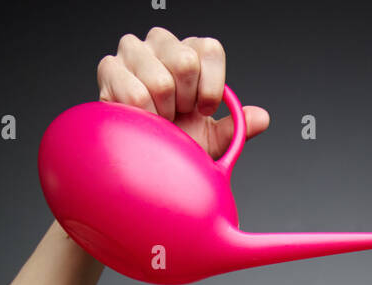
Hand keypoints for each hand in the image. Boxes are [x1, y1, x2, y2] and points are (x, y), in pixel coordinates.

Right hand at [97, 28, 269, 156]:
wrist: (141, 155)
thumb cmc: (173, 139)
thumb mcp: (210, 137)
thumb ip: (237, 126)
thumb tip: (262, 118)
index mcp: (188, 50)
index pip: (210, 49)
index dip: (211, 86)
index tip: (203, 108)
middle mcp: (160, 43)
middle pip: (185, 61)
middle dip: (185, 101)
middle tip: (177, 114)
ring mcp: (133, 52)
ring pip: (160, 80)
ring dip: (163, 112)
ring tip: (158, 117)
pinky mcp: (109, 69)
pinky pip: (136, 95)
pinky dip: (144, 117)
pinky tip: (141, 119)